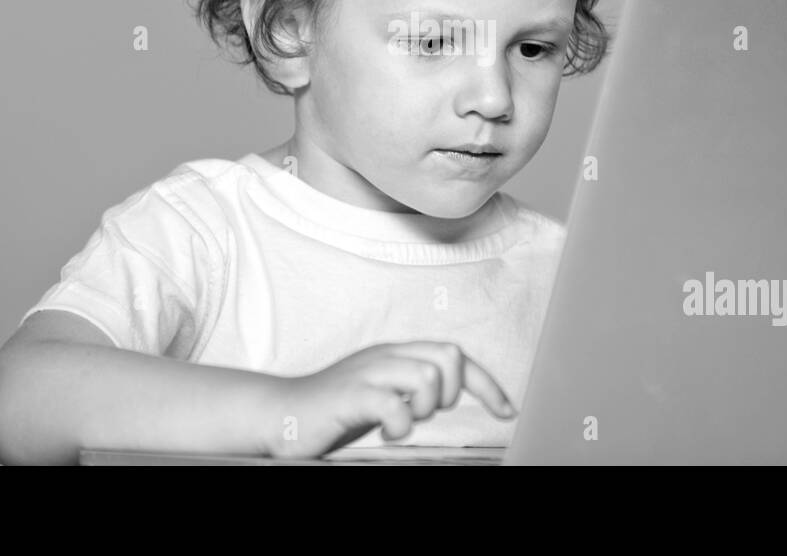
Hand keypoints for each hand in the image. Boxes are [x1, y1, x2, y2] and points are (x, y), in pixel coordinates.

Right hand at [263, 341, 516, 458]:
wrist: (280, 414)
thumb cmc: (335, 410)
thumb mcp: (382, 393)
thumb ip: (410, 387)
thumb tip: (449, 396)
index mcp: (396, 353)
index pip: (454, 356)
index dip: (487, 384)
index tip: (505, 411)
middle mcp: (386, 355)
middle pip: (447, 355)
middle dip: (451, 392)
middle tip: (425, 413)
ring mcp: (367, 372)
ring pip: (427, 375)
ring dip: (424, 409)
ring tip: (401, 421)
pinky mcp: (349, 394)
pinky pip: (392, 405)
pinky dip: (398, 425)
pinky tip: (385, 433)